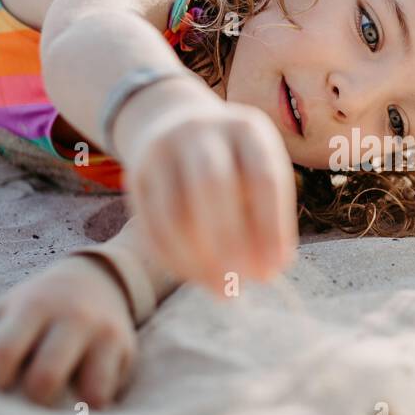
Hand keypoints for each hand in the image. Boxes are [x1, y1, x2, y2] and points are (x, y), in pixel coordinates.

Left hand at [0, 255, 137, 406]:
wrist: (99, 277)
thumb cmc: (41, 305)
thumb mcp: (12, 307)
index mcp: (34, 306)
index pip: (3, 354)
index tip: (0, 383)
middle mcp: (73, 318)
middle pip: (46, 379)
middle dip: (34, 399)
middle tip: (33, 396)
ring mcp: (105, 334)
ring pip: (90, 392)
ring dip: (73, 407)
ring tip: (64, 402)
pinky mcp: (128, 350)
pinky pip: (112, 393)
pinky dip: (96, 403)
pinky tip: (85, 395)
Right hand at [120, 92, 297, 297]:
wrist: (176, 124)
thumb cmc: (235, 163)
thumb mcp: (258, 172)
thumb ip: (268, 215)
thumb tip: (270, 269)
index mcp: (246, 128)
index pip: (263, 177)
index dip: (272, 226)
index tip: (277, 267)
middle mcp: (201, 131)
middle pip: (213, 187)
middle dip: (231, 241)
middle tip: (245, 282)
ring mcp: (162, 151)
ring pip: (174, 212)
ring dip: (199, 260)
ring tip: (223, 290)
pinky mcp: (136, 176)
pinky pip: (151, 225)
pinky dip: (175, 259)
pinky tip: (197, 278)